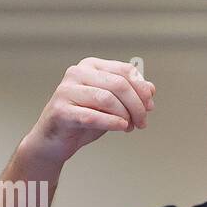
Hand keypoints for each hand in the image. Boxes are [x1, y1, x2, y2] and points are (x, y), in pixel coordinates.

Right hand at [18, 57, 155, 167]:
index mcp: (91, 66)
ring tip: (129, 127)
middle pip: (119, 84)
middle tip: (142, 122)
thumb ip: (130, 94)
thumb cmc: (84, 119)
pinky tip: (121, 127)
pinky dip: (112, 122)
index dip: (142, 89)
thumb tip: (150, 88)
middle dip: (137, 106)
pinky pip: (92, 116)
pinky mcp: (61, 110)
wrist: (56, 139)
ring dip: (126, 116)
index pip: (125, 70)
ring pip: (107, 99)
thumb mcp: (112, 104)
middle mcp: (77, 73)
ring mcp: (66, 90)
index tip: (149, 106)